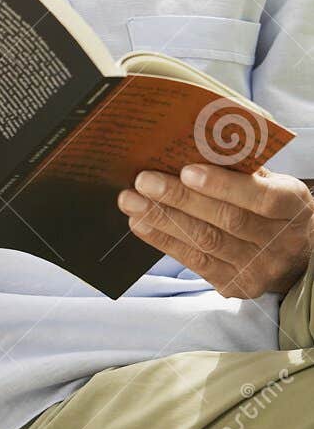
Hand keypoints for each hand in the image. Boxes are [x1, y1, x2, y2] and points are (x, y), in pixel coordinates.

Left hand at [117, 164, 313, 298]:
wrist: (297, 255)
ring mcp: (257, 268)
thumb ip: (242, 167)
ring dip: (162, 219)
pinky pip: (195, 263)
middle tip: (143, 181)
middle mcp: (279, 241)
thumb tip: (195, 143)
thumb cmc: (273, 205)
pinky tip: (141, 224)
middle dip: (179, 198)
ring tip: (131, 201)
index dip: (223, 185)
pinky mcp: (235, 285)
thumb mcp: (272, 182)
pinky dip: (164, 241)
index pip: (260, 197)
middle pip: (226, 220)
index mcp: (292, 207)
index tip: (187, 170)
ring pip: (205, 242)